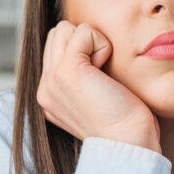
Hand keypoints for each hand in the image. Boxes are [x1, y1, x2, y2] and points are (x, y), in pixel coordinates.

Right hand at [37, 21, 159, 151]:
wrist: (129, 144)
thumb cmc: (125, 123)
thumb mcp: (95, 96)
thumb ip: (84, 74)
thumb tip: (88, 43)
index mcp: (49, 95)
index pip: (55, 47)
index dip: (83, 52)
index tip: (100, 83)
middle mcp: (44, 88)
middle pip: (57, 34)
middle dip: (84, 44)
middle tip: (102, 77)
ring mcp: (52, 80)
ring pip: (65, 29)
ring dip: (92, 43)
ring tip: (103, 75)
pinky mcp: (67, 71)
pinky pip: (84, 32)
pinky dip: (103, 45)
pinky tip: (107, 73)